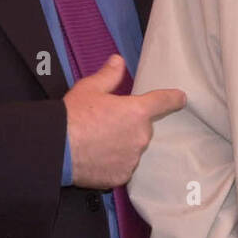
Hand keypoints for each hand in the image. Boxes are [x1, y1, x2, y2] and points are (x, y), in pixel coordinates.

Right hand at [63, 55, 184, 189]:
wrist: (56, 148)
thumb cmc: (72, 115)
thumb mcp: (89, 89)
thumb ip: (108, 75)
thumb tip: (118, 61)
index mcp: (137, 111)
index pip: (162, 102)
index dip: (173, 99)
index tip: (181, 98)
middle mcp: (140, 136)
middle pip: (142, 128)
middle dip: (129, 125)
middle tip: (104, 124)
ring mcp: (133, 158)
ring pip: (132, 149)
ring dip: (122, 145)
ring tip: (97, 143)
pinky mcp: (122, 176)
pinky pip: (122, 167)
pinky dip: (113, 163)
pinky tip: (95, 158)